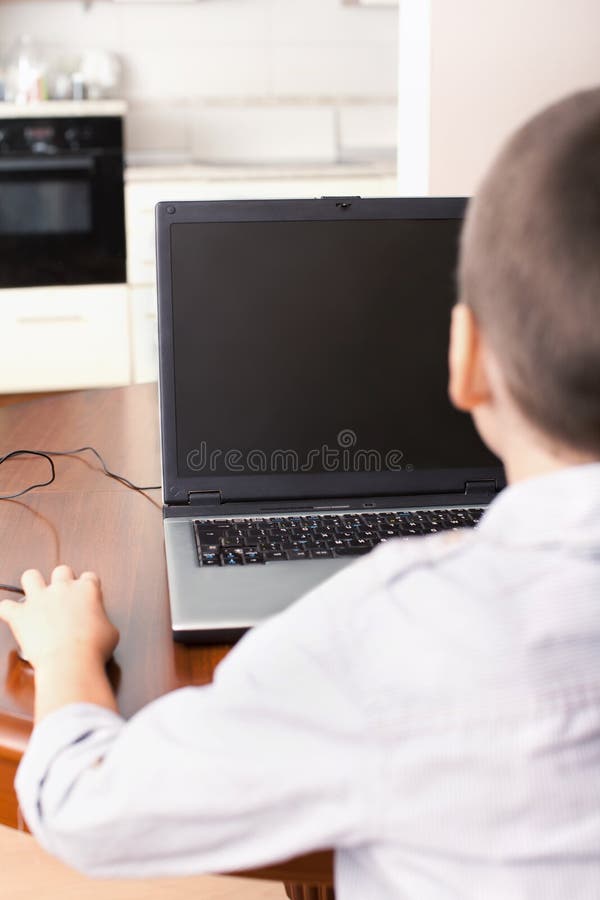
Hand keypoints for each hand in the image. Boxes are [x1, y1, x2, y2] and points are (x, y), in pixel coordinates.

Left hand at [0, 565, 118, 669]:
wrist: (71, 662)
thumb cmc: (93, 649)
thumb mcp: (111, 632)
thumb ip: (102, 620)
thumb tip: (98, 624)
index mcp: (87, 590)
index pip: (89, 577)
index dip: (88, 587)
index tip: (86, 598)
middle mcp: (63, 588)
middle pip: (62, 570)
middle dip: (62, 581)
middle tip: (63, 598)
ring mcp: (40, 599)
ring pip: (30, 576)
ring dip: (32, 584)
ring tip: (35, 596)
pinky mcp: (21, 615)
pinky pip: (5, 606)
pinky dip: (8, 611)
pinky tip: (12, 616)